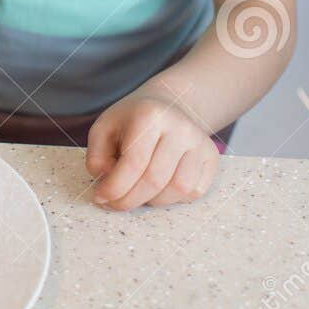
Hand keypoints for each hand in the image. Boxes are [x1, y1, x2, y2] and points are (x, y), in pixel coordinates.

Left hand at [85, 88, 220, 210]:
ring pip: (178, 189)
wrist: (169, 104)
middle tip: (114, 204)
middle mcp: (180, 127)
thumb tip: (105, 180)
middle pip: (155, 180)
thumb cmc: (133, 119)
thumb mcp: (105, 128)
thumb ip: (97, 155)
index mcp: (150, 115)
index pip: (134, 163)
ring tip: (137, 192)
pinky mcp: (212, 157)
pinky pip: (195, 191)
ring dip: (153, 201)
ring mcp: (200, 142)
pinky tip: (159, 188)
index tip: (100, 198)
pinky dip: (174, 198)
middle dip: (129, 200)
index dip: (115, 187)